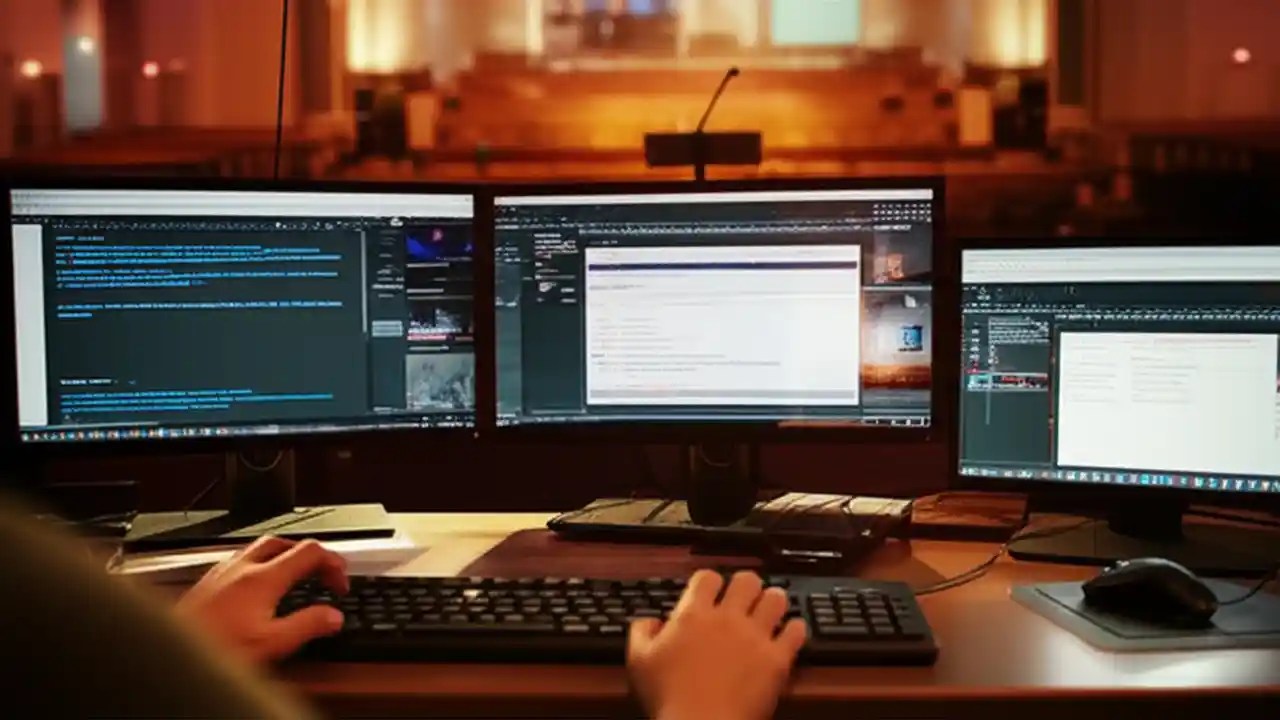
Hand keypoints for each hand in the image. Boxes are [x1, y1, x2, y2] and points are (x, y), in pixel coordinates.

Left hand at [176, 536, 348, 664]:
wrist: (171, 651)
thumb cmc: (215, 647)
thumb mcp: (272, 643)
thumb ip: (307, 625)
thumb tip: (333, 616)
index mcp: (263, 578)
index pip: (309, 552)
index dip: (332, 562)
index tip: (340, 580)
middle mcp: (242, 567)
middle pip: (285, 543)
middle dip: (310, 555)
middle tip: (323, 574)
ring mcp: (222, 572)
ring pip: (261, 548)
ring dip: (285, 556)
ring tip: (296, 576)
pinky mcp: (208, 581)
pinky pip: (241, 559)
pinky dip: (262, 564)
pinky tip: (259, 585)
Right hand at [627, 570, 806, 719]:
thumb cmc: (668, 699)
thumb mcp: (638, 662)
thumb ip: (641, 633)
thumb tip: (648, 621)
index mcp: (693, 615)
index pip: (707, 577)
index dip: (709, 582)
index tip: (709, 593)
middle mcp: (727, 618)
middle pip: (747, 580)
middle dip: (746, 586)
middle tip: (744, 599)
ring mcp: (755, 637)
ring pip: (776, 598)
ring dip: (773, 602)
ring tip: (769, 611)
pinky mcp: (777, 659)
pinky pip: (796, 631)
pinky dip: (795, 629)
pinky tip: (789, 633)